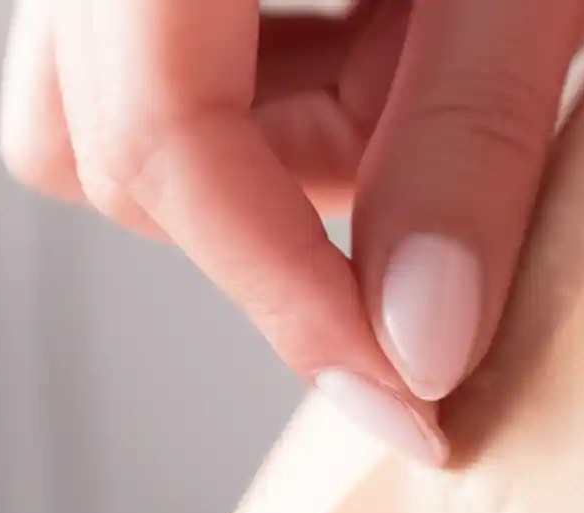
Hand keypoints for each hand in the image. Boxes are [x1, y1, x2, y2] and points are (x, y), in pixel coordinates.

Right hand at [0, 0, 583, 462]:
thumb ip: (469, 142)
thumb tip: (426, 347)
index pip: (160, 139)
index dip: (288, 301)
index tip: (408, 403)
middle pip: (114, 144)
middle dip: (283, 199)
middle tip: (433, 144)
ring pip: (135, 113)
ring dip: (299, 139)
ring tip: (426, 49)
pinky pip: (186, 56)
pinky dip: (303, 84)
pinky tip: (398, 25)